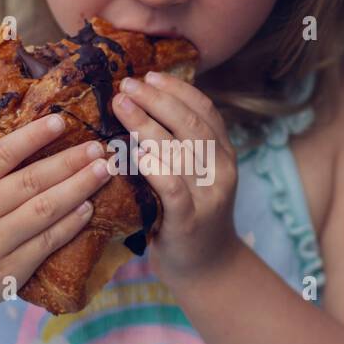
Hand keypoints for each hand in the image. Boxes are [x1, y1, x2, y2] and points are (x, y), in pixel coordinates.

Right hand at [0, 115, 111, 322]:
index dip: (33, 136)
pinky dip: (71, 223)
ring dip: (79, 188)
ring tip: (102, 171)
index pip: (0, 155)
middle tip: (97, 147)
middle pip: (30, 181)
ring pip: (45, 210)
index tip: (62, 121)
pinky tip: (87, 207)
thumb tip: (41, 139)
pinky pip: (48, 242)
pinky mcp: (8, 271)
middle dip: (69, 162)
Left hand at [111, 72, 239, 283]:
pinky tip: (134, 154)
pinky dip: (155, 168)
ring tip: (120, 106)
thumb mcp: (194, 174)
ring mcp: (208, 196)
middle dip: (156, 100)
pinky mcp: (189, 222)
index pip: (204, 110)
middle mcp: (221, 170)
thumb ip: (180, 143)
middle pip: (190, 124)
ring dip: (146, 124)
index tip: (148, 75)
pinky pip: (173, 189)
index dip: (176, 89)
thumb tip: (143, 101)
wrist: (206, 268)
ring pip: (179, 151)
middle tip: (126, 85)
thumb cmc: (189, 214)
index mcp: (223, 154)